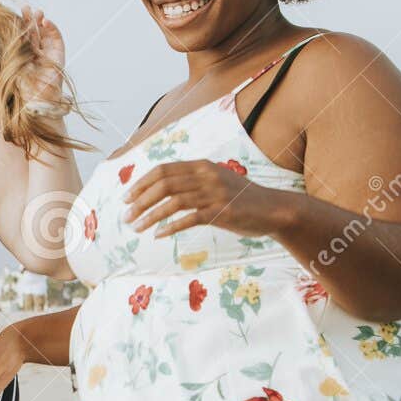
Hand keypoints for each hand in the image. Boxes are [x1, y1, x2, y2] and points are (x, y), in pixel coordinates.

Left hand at [17, 5, 65, 102]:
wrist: (37, 99)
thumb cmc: (22, 87)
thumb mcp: (11, 65)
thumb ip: (10, 52)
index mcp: (23, 58)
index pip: (21, 38)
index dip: (19, 26)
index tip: (12, 15)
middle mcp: (35, 55)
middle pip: (33, 33)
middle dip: (30, 20)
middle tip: (25, 8)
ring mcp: (47, 55)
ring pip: (45, 34)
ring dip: (41, 22)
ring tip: (38, 12)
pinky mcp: (58, 56)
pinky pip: (56, 39)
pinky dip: (53, 29)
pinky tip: (46, 22)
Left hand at [122, 160, 287, 239]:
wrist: (273, 209)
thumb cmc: (241, 199)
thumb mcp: (215, 182)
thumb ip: (192, 182)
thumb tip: (162, 191)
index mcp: (202, 165)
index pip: (163, 170)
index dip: (141, 184)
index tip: (126, 198)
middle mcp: (206, 175)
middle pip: (164, 185)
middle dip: (140, 201)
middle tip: (126, 217)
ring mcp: (214, 193)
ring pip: (172, 202)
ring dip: (150, 216)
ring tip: (137, 228)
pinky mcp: (222, 211)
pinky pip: (189, 219)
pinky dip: (170, 227)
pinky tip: (159, 235)